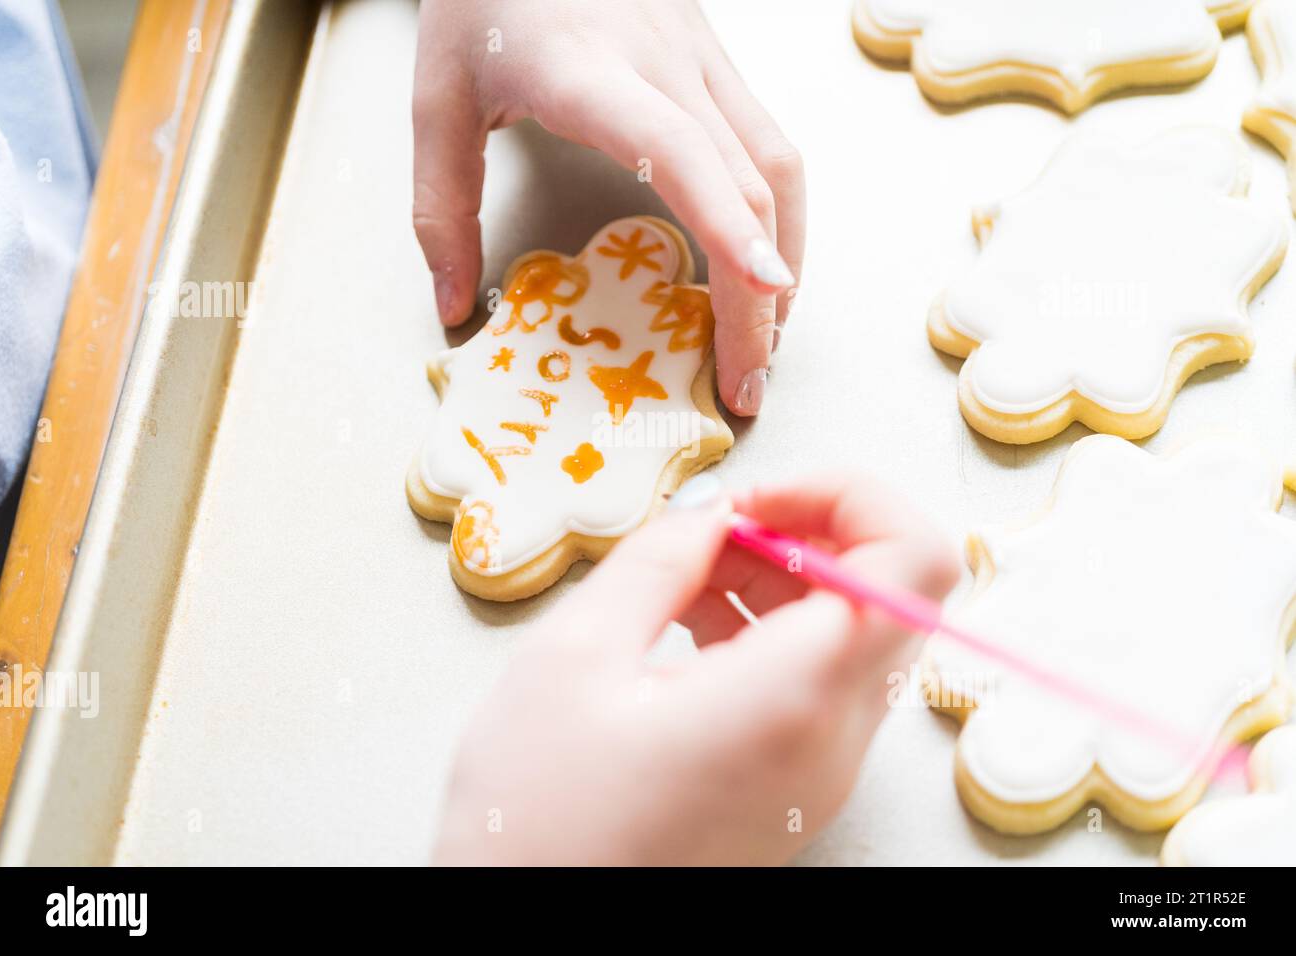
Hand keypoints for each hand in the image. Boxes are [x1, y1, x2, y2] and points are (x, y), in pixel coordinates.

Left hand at [413, 0, 805, 415]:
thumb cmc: (481, 2)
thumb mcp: (437, 101)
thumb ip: (441, 208)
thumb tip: (457, 306)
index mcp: (588, 72)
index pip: (677, 150)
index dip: (728, 222)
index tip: (763, 292)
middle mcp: (663, 62)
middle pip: (745, 181)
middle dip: (759, 293)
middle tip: (747, 382)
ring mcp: (701, 57)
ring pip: (776, 164)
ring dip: (784, 257)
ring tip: (765, 337)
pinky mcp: (715, 60)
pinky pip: (768, 145)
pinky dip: (777, 217)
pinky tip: (761, 265)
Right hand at [432, 474, 958, 865]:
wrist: (530, 933)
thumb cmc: (536, 820)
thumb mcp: (575, 656)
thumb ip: (659, 561)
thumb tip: (713, 512)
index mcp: (792, 698)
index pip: (915, 561)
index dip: (849, 495)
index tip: (755, 496)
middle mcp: (831, 740)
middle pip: (892, 592)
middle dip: (812, 530)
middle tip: (719, 525)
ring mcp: (819, 773)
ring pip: (854, 634)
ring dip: (787, 578)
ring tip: (687, 572)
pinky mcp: (792, 789)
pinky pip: (817, 682)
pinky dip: (771, 629)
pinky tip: (689, 618)